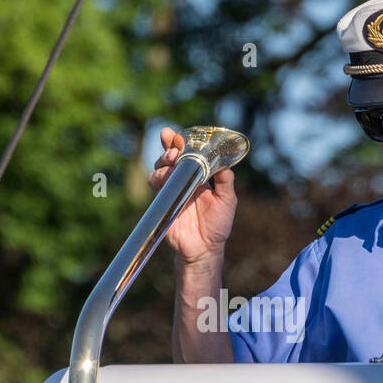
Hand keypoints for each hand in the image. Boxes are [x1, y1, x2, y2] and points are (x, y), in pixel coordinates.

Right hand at [148, 127, 237, 265]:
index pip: (188, 155)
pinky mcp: (162, 202)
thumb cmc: (217, 225)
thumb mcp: (227, 200)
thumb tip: (223, 163)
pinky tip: (166, 177)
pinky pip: (155, 185)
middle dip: (168, 148)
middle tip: (174, 149)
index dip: (180, 142)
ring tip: (171, 163)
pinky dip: (157, 177)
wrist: (204, 249)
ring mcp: (171, 190)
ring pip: (159, 168)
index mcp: (199, 177)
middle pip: (170, 158)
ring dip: (163, 162)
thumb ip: (225, 181)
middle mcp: (183, 181)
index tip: (176, 134)